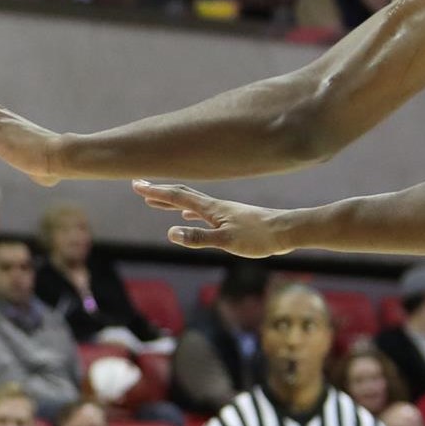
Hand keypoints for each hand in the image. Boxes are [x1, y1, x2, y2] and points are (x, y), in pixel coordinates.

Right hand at [133, 180, 292, 257]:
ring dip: (171, 200)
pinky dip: (188, 211)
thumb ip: (198, 237)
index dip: (156, 191)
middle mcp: (214, 206)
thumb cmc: (258, 237)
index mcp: (210, 209)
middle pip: (180, 195)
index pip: (176, 196)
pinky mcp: (231, 218)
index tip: (136, 185)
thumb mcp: (226, 240)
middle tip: (140, 187)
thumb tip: (170, 233)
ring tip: (157, 200)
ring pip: (190, 202)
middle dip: (159, 191)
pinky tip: (188, 216)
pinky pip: (201, 211)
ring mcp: (223, 210)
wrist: (287, 231)